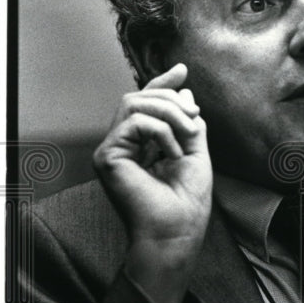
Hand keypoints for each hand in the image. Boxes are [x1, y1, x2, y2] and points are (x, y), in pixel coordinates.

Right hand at [93, 64, 212, 302]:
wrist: (177, 233)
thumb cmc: (186, 203)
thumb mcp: (196, 151)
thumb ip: (188, 122)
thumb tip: (184, 90)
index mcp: (140, 145)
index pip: (144, 103)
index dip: (161, 83)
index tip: (182, 70)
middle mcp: (120, 145)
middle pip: (138, 97)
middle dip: (171, 99)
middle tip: (194, 117)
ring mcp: (111, 150)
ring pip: (133, 103)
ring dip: (168, 112)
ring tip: (188, 135)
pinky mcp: (107, 156)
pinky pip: (134, 122)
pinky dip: (161, 131)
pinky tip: (173, 153)